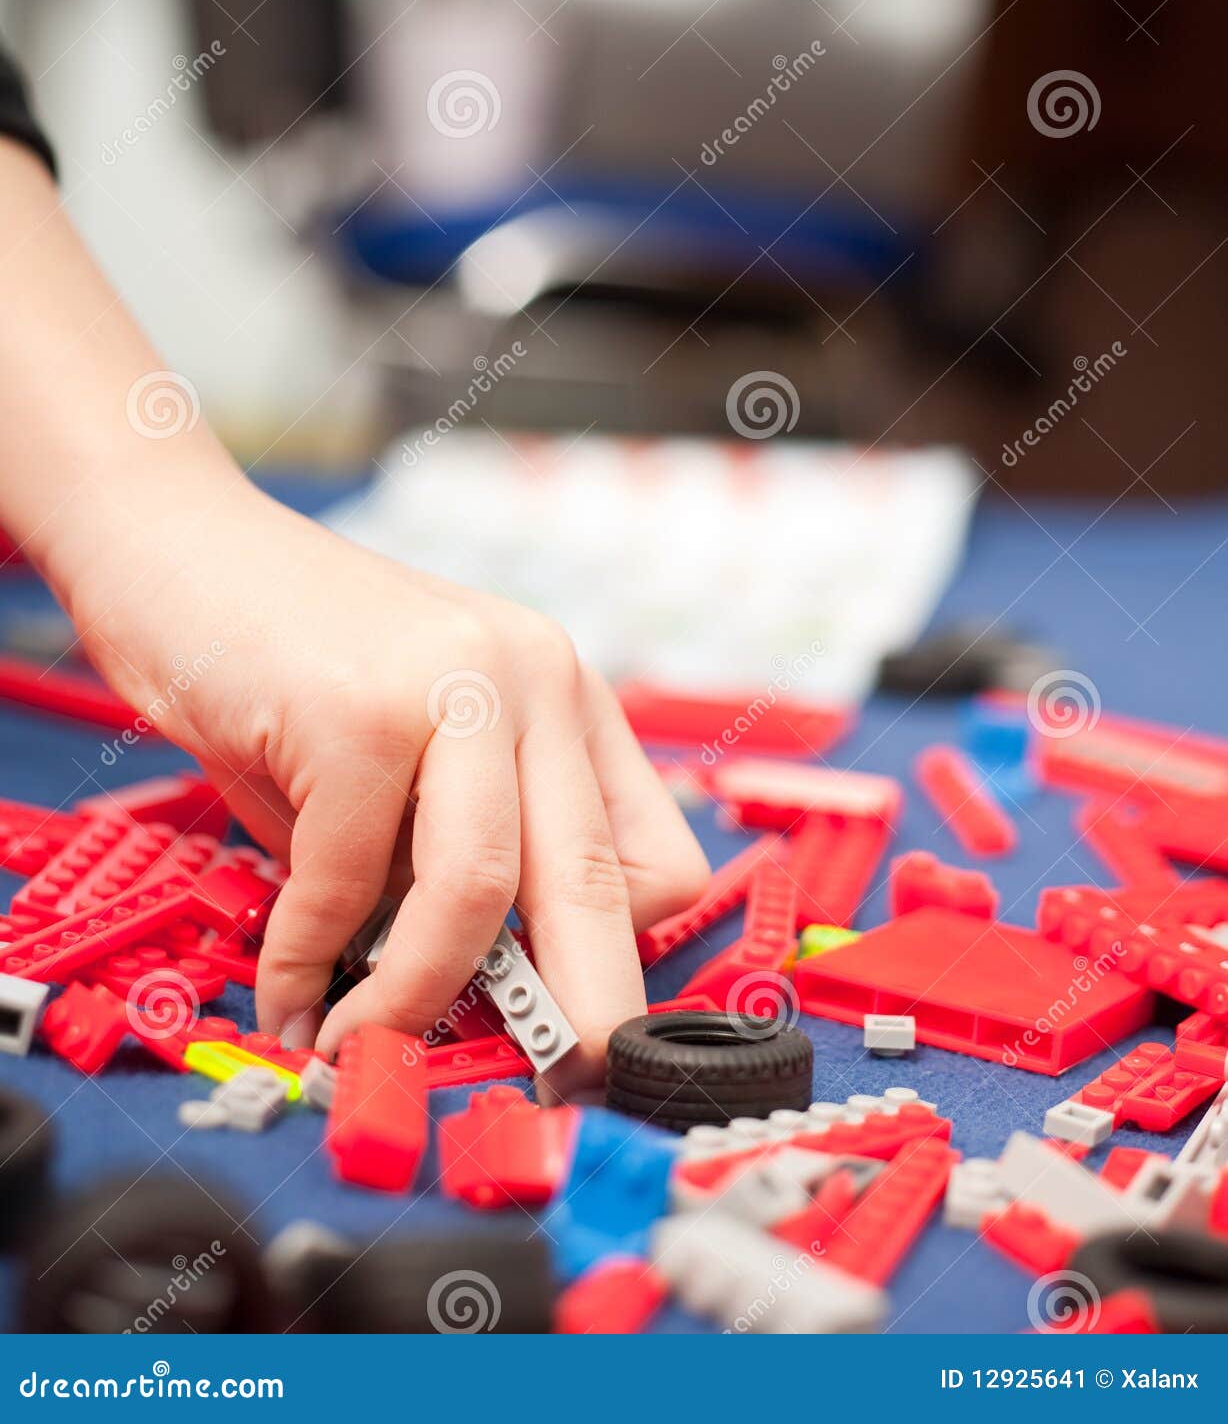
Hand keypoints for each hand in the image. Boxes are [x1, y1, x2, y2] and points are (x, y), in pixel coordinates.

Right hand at [65, 477, 709, 1090]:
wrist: (174, 544)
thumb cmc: (289, 664)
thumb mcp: (405, 755)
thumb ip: (447, 853)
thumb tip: (473, 996)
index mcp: (562, 694)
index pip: (654, 855)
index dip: (619, 957)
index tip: (571, 1029)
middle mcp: (529, 680)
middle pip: (598, 885)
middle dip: (584, 1020)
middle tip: (557, 1098)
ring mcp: (448, 685)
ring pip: (480, 892)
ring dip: (414, 999)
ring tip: (360, 1047)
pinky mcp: (355, 709)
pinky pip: (345, 882)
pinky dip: (304, 962)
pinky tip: (282, 992)